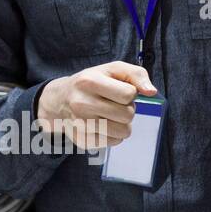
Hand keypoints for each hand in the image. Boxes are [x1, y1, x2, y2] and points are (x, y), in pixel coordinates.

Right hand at [37, 61, 157, 149]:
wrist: (59, 100)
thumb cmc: (91, 82)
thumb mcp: (111, 69)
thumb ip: (136, 74)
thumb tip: (152, 92)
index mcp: (89, 81)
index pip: (129, 94)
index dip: (130, 93)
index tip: (119, 90)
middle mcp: (82, 103)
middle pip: (128, 115)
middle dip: (127, 109)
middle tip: (114, 104)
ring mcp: (81, 124)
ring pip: (124, 132)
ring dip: (123, 123)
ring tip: (110, 114)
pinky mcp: (83, 140)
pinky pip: (114, 142)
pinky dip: (113, 134)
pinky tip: (102, 124)